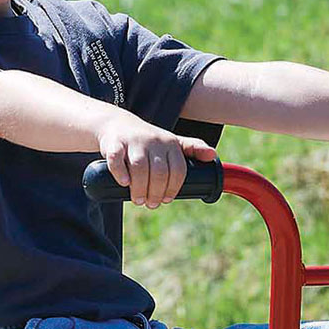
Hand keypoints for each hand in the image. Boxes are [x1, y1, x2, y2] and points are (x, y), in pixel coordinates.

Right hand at [98, 122, 219, 206]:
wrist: (117, 125)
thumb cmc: (148, 141)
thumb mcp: (172, 142)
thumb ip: (192, 148)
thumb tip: (213, 155)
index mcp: (170, 143)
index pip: (178, 170)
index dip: (173, 188)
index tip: (166, 200)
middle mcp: (154, 141)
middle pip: (159, 172)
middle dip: (156, 193)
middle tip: (150, 204)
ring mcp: (134, 141)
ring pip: (140, 168)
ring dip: (140, 189)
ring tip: (138, 200)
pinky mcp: (115, 143)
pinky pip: (117, 159)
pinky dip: (121, 173)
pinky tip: (124, 183)